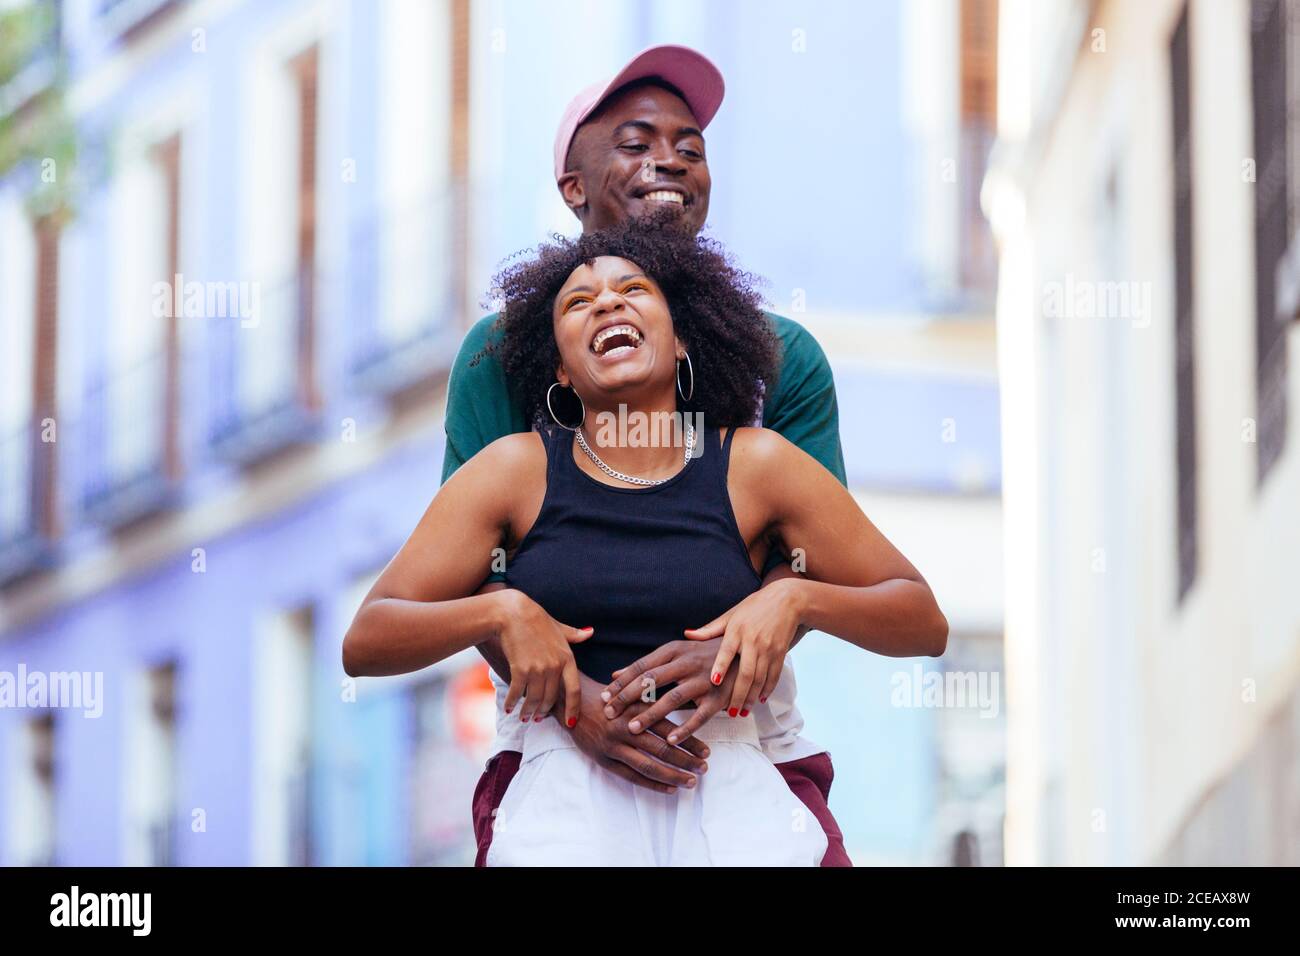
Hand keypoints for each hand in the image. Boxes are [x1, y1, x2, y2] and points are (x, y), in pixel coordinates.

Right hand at [494, 589, 591, 726]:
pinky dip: (512, 703)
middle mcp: (555, 666)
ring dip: (528, 712)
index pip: (574, 691)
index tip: (571, 723)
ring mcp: (538, 669)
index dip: (573, 709)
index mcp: (567, 658)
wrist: (513, 613)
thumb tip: (590, 632)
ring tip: (523, 717)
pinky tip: (508, 708)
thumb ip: (574, 634)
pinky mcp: (520, 670)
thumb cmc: (536, 619)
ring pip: (534, 700)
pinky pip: (517, 693)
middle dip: (543, 712)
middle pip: (551, 699)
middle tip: (537, 718)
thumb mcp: (559, 628)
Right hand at [568, 673, 710, 793]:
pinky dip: (652, 784)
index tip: (705, 751)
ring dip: (673, 775)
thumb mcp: (630, 693)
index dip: (689, 740)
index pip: (669, 728)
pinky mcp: (604, 759)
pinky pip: (631, 776)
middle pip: (662, 748)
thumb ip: (652, 703)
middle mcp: (626, 728)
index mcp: (636, 709)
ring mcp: (614, 746)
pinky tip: (669, 789)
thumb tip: (684, 711)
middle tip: (703, 768)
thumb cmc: (605, 696)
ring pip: (648, 765)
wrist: (571, 701)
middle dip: (686, 760)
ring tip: (691, 782)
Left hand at [600, 638, 741, 745]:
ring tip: (632, 728)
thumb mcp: (676, 651)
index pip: (642, 666)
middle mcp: (687, 662)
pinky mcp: (719, 697)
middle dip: (627, 698)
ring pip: (672, 699)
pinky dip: (684, 729)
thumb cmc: (705, 653)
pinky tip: (669, 741)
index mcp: (675, 650)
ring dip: (651, 714)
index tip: (602, 697)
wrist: (747, 651)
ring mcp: (704, 679)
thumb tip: (616, 674)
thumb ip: (648, 663)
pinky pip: (699, 716)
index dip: (621, 682)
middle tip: (609, 713)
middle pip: (651, 681)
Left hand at [684, 577, 803, 715]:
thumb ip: (710, 629)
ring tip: (744, 712)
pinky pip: (774, 675)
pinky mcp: (781, 653)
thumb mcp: (731, 615)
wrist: (787, 600)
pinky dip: (768, 689)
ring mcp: (769, 648)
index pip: (727, 650)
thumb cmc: (754, 607)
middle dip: (739, 694)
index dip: (721, 666)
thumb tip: (686, 634)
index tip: (714, 681)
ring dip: (752, 697)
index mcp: (738, 630)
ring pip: (761, 678)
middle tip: (731, 712)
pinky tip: (760, 700)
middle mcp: (754, 641)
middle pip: (747, 672)